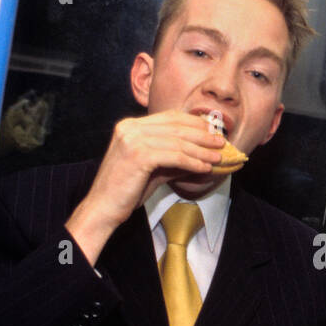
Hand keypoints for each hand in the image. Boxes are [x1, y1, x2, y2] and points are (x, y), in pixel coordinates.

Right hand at [65, 111, 223, 263]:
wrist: (103, 208)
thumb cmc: (127, 190)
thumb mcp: (154, 169)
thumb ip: (174, 158)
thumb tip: (202, 154)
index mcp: (130, 126)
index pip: (169, 117)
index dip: (194, 123)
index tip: (212, 131)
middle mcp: (130, 127)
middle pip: (176, 126)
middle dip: (202, 134)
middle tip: (222, 142)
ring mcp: (132, 139)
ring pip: (177, 141)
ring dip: (202, 149)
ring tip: (218, 157)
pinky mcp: (137, 155)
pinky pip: (174, 156)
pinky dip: (193, 161)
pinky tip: (205, 168)